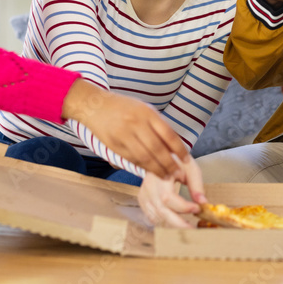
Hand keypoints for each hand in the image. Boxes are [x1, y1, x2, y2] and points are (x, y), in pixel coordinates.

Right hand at [63, 80, 189, 178]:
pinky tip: (150, 171)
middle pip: (157, 149)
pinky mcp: (114, 145)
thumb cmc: (124, 107)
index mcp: (148, 113)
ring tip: (166, 177)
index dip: (179, 150)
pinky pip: (132, 159)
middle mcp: (136, 124)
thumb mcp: (144, 109)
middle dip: (169, 164)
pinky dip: (142, 166)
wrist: (96, 106)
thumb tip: (174, 146)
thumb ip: (158, 125)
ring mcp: (124, 135)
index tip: (187, 160)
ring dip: (157, 169)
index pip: (168, 134)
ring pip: (144, 157)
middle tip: (178, 174)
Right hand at [137, 154, 206, 227]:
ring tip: (187, 225)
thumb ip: (196, 185)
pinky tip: (174, 220)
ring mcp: (143, 194)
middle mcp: (148, 186)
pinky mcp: (142, 199)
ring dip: (172, 223)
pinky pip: (151, 216)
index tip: (197, 209)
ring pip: (156, 216)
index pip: (168, 197)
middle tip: (193, 229)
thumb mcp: (190, 168)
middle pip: (161, 210)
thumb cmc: (177, 161)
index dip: (183, 207)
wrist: (161, 155)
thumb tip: (203, 203)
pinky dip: (163, 221)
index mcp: (160, 175)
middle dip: (178, 223)